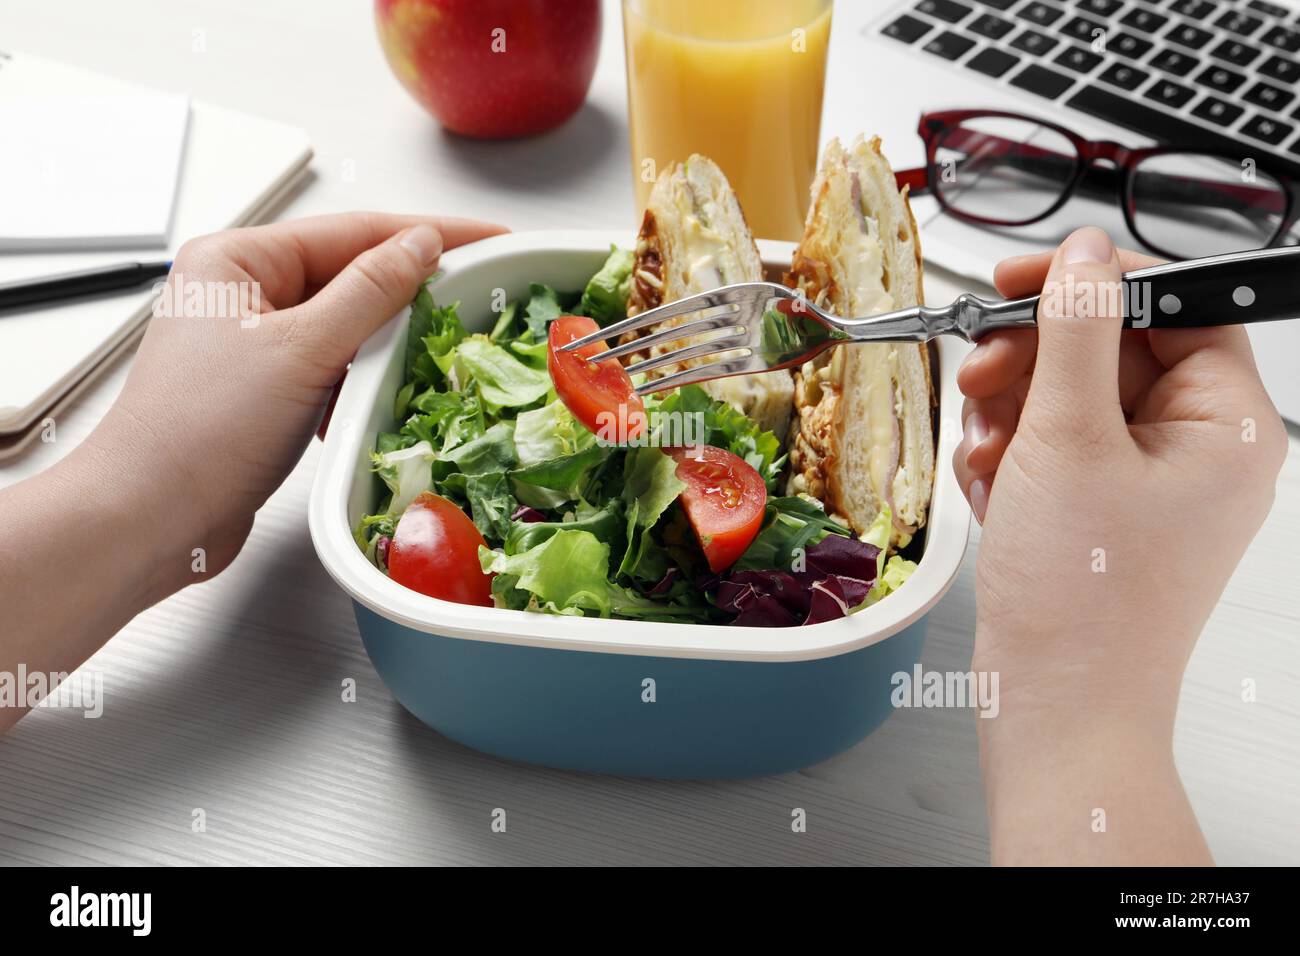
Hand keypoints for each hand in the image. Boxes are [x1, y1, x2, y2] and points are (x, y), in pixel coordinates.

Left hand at [93, 212, 505, 583]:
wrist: (150, 518)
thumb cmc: (203, 429)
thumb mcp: (301, 348)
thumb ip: (370, 291)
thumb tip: (422, 245)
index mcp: (237, 258)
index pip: (354, 231)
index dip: (429, 234)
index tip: (488, 239)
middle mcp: (241, 292)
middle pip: (350, 274)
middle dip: (412, 289)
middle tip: (480, 294)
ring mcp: (252, 344)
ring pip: (345, 326)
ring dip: (388, 340)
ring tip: (442, 346)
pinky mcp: (263, 392)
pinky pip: (332, 368)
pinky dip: (363, 379)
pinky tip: (388, 393)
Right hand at [954, 227, 1285, 862]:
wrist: (1055, 710)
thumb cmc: (1083, 601)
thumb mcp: (1068, 438)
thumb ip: (1077, 330)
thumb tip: (1084, 254)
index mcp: (1225, 427)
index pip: (1172, 306)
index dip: (1093, 281)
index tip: (1018, 278)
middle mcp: (1196, 453)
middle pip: (1112, 351)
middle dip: (1034, 360)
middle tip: (982, 372)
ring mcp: (1147, 488)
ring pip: (1071, 400)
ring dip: (1012, 411)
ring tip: (985, 450)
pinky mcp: (1101, 516)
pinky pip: (1054, 450)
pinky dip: (1012, 457)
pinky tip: (990, 488)